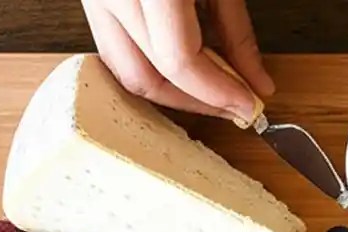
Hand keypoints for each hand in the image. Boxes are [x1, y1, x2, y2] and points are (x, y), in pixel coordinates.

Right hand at [82, 0, 273, 120]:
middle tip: (233, 106)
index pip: (178, 62)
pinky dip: (149, 67)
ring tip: (212, 90)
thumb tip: (257, 84)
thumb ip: (237, 31)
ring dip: (170, 91)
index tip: (248, 104)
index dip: (217, 92)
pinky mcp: (90, 1)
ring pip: (124, 70)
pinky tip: (183, 69)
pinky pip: (114, 50)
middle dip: (195, 101)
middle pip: (145, 77)